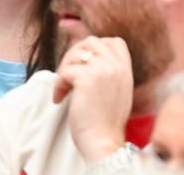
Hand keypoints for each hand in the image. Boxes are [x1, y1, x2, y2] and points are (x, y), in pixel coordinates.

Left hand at [53, 36, 134, 162]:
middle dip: (75, 55)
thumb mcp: (118, 91)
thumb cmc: (106, 123)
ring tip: (63, 87)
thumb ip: (110, 72)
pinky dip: (58, 84)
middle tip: (67, 75)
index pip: (113, 41)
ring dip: (64, 69)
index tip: (82, 63)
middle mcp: (116, 66)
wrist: (104, 142)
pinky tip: (59, 99)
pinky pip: (65, 71)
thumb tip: (86, 57)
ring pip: (75, 54)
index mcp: (126, 68)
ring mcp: (102, 70)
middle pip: (91, 42)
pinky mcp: (86, 79)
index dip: (95, 48)